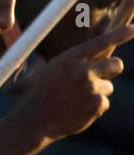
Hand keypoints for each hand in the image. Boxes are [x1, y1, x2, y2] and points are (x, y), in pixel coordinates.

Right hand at [17, 25, 131, 141]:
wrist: (35, 120)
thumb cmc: (41, 94)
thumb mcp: (51, 71)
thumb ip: (73, 63)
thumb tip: (96, 60)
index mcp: (69, 58)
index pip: (99, 42)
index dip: (119, 34)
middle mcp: (82, 70)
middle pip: (116, 64)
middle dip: (111, 69)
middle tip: (97, 78)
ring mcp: (91, 87)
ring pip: (108, 87)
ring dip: (97, 93)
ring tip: (75, 100)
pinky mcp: (98, 104)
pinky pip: (104, 103)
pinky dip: (94, 108)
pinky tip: (77, 111)